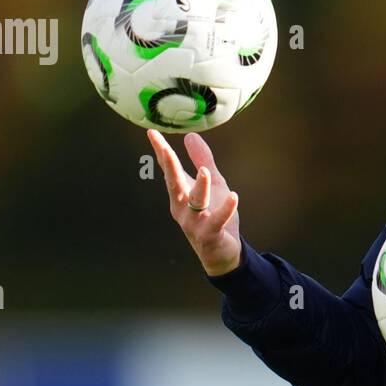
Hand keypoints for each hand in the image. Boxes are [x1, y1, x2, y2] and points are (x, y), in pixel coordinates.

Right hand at [147, 129, 241, 276]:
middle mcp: (182, 207)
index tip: (151, 132)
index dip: (161, 151)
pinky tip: (233, 196)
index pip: (169, 169)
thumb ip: (202, 160)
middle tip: (164, 149)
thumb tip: (190, 136)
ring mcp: (194, 222)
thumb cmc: (213, 216)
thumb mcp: (213, 184)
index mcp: (180, 194)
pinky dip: (225, 209)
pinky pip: (216, 220)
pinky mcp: (209, 234)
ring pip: (196, 202)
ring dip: (200, 187)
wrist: (221, 253)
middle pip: (174, 184)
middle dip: (170, 166)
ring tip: (204, 172)